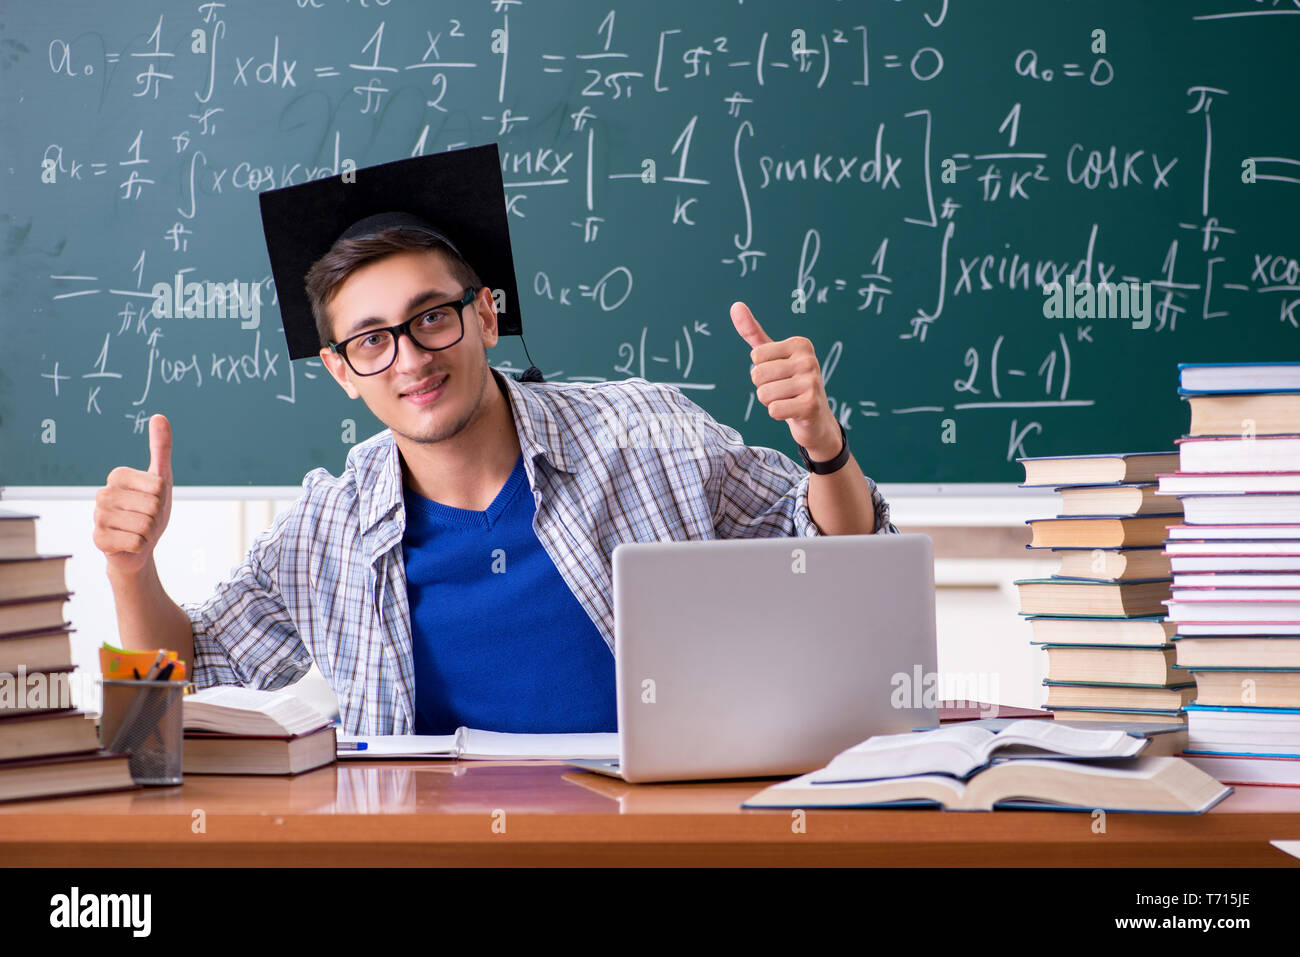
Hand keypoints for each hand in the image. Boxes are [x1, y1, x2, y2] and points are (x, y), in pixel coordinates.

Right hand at [93, 414, 173, 576]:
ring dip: (150, 532)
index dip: (164, 498)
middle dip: (157, 517)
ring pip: (144, 524)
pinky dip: (141, 545)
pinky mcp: (98, 538)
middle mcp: (103, 493)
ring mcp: (98, 516)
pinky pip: (135, 541)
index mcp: (117, 475)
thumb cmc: (151, 510)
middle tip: (147, 519)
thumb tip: (159, 416)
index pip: (159, 485)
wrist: (140, 545)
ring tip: (140, 530)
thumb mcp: (162, 478)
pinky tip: (131, 543)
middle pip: (153, 505)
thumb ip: (161, 447)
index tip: (153, 501)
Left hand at [730, 301, 841, 460]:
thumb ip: (752, 332)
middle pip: (757, 375)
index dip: (760, 370)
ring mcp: (812, 382)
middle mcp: (809, 359)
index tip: (779, 375)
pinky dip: (778, 414)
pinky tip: (792, 411)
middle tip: (782, 390)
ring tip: (787, 400)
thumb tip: (735, 305)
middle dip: (763, 388)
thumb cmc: (790, 383)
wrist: (816, 418)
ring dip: (770, 402)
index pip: (755, 357)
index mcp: (800, 343)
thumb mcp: (771, 356)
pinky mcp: (811, 405)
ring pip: (764, 394)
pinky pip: (773, 410)